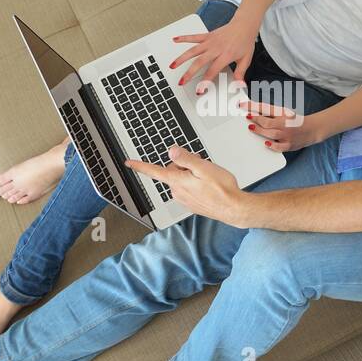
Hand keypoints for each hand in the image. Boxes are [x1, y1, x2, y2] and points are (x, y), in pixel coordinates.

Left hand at [125, 146, 251, 225]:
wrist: (233, 208)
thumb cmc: (222, 189)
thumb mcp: (203, 167)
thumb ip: (185, 158)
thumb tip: (171, 152)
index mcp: (177, 181)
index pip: (153, 171)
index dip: (140, 166)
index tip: (128, 163)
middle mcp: (176, 191)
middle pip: (172, 170)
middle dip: (184, 164)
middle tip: (201, 165)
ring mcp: (183, 199)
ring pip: (181, 179)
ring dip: (191, 174)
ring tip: (208, 178)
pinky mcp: (190, 203)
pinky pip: (187, 188)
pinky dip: (195, 184)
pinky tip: (208, 186)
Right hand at [170, 18, 257, 90]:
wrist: (244, 25)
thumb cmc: (245, 41)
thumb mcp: (246, 60)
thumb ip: (240, 73)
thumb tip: (239, 85)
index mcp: (225, 55)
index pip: (212, 71)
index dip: (205, 82)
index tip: (199, 90)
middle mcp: (216, 48)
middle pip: (199, 62)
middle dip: (189, 73)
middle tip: (182, 81)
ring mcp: (210, 41)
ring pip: (193, 50)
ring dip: (181, 58)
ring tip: (172, 65)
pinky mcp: (207, 36)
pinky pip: (194, 37)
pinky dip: (184, 38)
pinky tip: (175, 39)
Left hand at [242, 100, 320, 152]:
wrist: (312, 129)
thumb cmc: (295, 121)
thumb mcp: (284, 112)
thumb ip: (270, 113)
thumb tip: (254, 111)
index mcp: (283, 113)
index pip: (266, 108)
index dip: (252, 106)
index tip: (242, 105)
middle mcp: (285, 123)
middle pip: (267, 121)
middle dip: (256, 119)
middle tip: (247, 117)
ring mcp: (287, 135)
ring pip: (271, 133)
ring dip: (260, 131)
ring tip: (251, 127)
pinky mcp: (289, 145)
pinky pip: (279, 147)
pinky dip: (272, 145)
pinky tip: (265, 143)